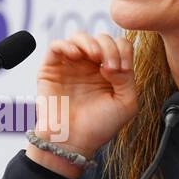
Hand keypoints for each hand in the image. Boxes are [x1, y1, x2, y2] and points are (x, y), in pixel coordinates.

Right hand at [27, 32, 136, 174]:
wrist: (72, 142)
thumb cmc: (98, 127)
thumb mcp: (126, 103)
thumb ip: (128, 78)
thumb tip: (111, 62)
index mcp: (109, 72)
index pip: (119, 45)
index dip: (122, 52)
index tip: (120, 71)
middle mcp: (90, 66)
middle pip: (102, 37)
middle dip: (109, 48)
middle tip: (109, 67)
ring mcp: (70, 66)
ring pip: (80, 36)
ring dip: (90, 42)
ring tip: (94, 57)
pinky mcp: (51, 68)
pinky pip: (57, 45)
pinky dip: (68, 45)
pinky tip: (76, 56)